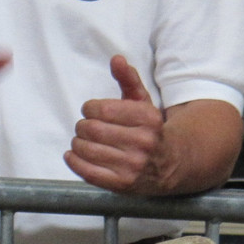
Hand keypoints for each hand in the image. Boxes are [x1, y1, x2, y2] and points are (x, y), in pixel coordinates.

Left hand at [64, 54, 168, 193]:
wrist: (171, 165)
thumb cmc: (151, 131)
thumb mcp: (144, 103)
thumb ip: (129, 80)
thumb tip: (116, 59)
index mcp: (149, 119)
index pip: (103, 109)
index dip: (90, 108)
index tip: (90, 111)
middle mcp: (143, 143)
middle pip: (92, 129)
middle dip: (82, 126)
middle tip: (84, 127)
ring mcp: (132, 166)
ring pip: (87, 149)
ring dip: (77, 143)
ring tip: (81, 141)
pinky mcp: (122, 184)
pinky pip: (88, 172)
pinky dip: (74, 162)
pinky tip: (72, 155)